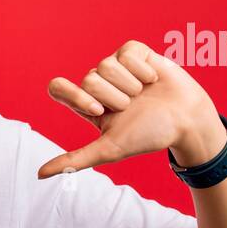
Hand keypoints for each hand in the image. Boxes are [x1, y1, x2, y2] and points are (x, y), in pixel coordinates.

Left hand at [37, 40, 226, 178]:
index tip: (97, 110)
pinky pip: (127, 52)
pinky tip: (153, 80)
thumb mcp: (109, 150)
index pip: (58, 88)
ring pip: (107, 64)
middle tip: (130, 107)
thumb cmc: (148, 136)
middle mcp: (98, 83)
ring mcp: (116, 66)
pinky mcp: (135, 52)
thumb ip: (74, 160)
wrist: (187, 121)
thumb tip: (39, 175)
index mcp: (86, 104)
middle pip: (88, 78)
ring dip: (130, 85)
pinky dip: (143, 70)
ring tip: (143, 95)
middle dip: (113, 96)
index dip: (74, 95)